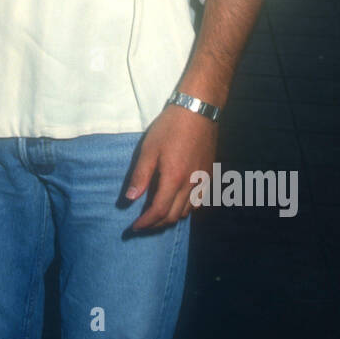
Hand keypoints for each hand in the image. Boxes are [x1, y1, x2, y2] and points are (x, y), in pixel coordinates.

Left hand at [124, 104, 217, 230]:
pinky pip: (199, 202)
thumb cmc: (170, 127)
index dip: (146, 223)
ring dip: (171, 218)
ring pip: (188, 212)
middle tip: (142, 224)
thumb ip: (140, 176)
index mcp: (174, 178)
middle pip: (174, 216)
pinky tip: (176, 204)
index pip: (159, 211)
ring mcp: (203, 181)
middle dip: (156, 224)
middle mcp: (191, 185)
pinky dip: (186, 209)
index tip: (134, 228)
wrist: (199, 111)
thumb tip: (130, 199)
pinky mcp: (209, 175)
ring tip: (156, 216)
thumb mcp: (149, 149)